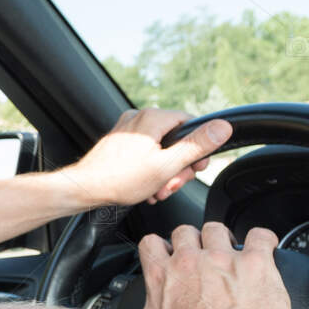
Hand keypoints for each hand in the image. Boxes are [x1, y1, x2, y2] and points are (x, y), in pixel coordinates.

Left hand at [56, 108, 230, 209]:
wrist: (85, 189)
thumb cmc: (121, 179)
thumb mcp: (167, 166)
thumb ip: (197, 146)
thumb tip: (223, 127)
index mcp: (153, 118)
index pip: (191, 125)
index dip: (198, 149)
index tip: (195, 168)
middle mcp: (140, 118)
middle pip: (176, 140)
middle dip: (177, 167)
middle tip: (169, 185)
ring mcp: (129, 130)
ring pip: (161, 150)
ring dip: (164, 174)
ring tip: (155, 190)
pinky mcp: (121, 143)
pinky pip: (145, 154)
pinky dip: (150, 171)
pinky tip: (146, 188)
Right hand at [138, 223, 292, 308]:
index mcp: (163, 279)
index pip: (152, 245)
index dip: (164, 247)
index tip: (172, 255)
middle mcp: (189, 263)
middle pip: (185, 232)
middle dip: (195, 242)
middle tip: (205, 259)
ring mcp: (222, 259)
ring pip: (216, 230)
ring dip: (223, 238)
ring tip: (234, 252)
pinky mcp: (254, 264)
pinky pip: (260, 237)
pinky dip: (263, 241)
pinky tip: (265, 248)